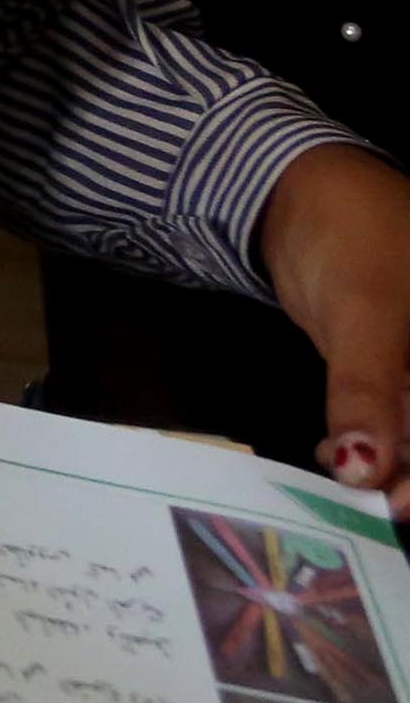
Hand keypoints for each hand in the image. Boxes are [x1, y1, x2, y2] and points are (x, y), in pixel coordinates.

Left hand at [260, 144, 409, 511]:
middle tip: (374, 508)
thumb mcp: (366, 317)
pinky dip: (379, 444)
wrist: (301, 194)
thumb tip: (367, 470)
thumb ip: (367, 393)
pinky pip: (400, 419)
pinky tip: (348, 461)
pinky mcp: (401, 371)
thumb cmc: (354, 238)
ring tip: (355, 492)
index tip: (402, 503)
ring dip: (396, 466)